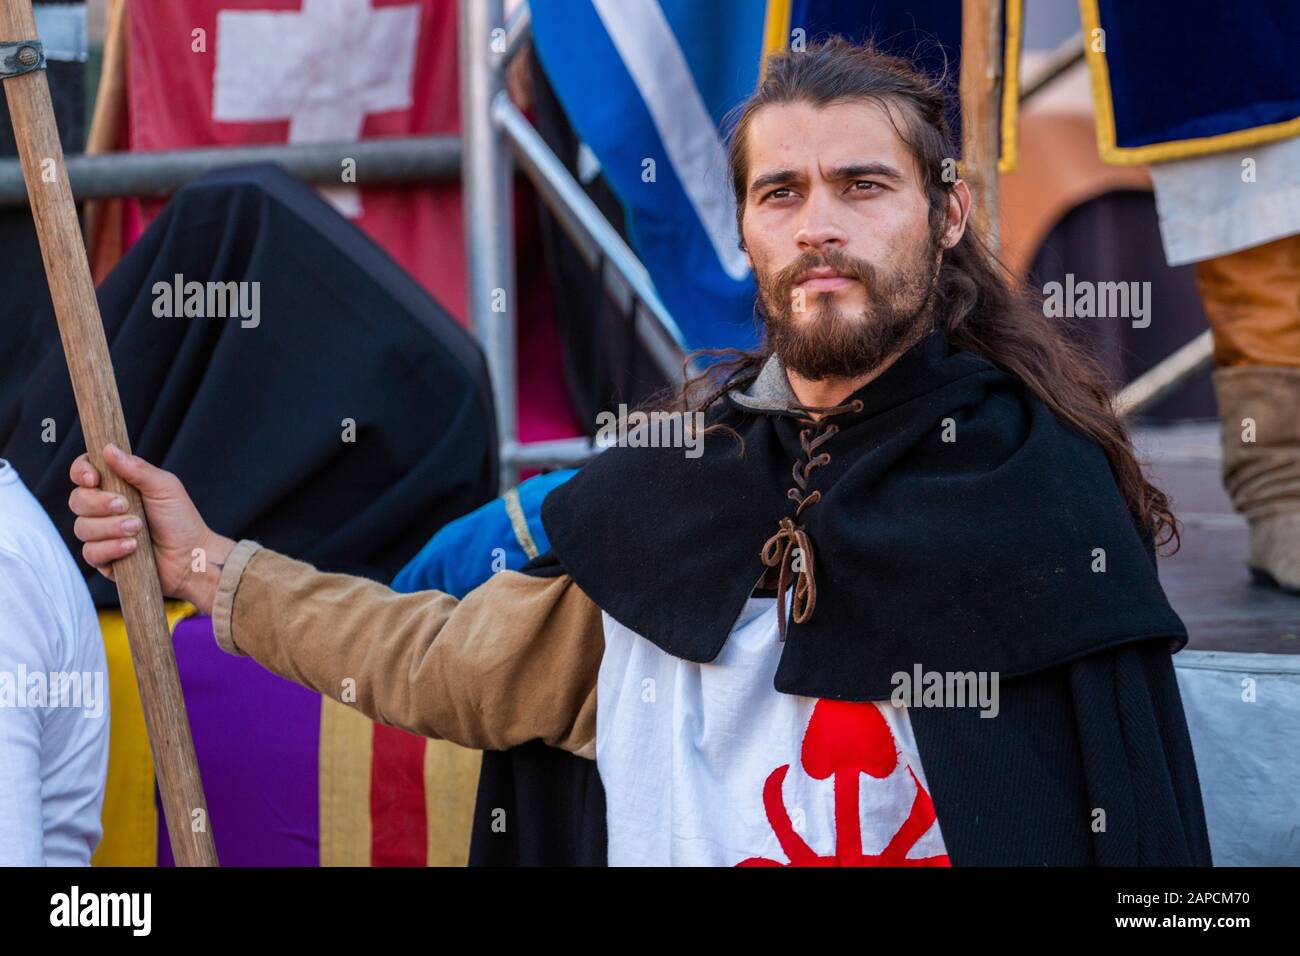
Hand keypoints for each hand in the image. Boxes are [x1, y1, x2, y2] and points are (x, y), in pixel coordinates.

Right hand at [68, 444, 234, 613]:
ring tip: (138, 529)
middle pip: (77, 500)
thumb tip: (108, 448)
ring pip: (82, 528)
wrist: (192, 556)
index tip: (94, 479)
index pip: (84, 473)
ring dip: (110, 528)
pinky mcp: (103, 559)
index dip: (81, 472)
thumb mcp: (164, 488)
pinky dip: (111, 548)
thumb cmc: (180, 520)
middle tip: (126, 506)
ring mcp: (102, 534)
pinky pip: (90, 552)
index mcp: (116, 487)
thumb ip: (136, 469)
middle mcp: (104, 509)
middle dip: (100, 503)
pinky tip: (132, 547)